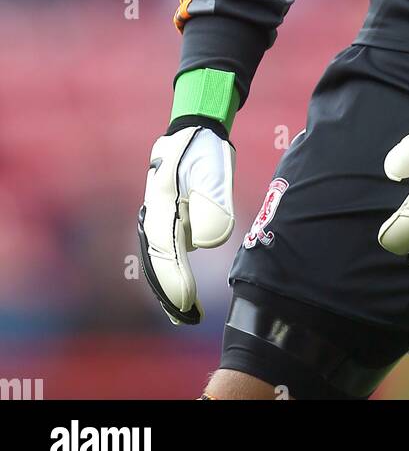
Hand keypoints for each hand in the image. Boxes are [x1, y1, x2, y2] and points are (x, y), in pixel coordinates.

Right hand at [137, 125, 234, 324]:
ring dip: (169, 290)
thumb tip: (210, 243)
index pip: (165, 248)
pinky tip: (186, 297)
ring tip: (184, 317)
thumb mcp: (212, 169)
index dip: (174, 277)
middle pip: (156, 262)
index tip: (186, 300)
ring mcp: (158, 222)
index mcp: (160, 202)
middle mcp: (154, 216)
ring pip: (159, 263)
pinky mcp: (168, 225)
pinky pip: (167, 258)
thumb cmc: (204, 149)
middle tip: (185, 319)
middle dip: (169, 293)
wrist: (194, 131)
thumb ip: (213, 202)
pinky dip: (173, 279)